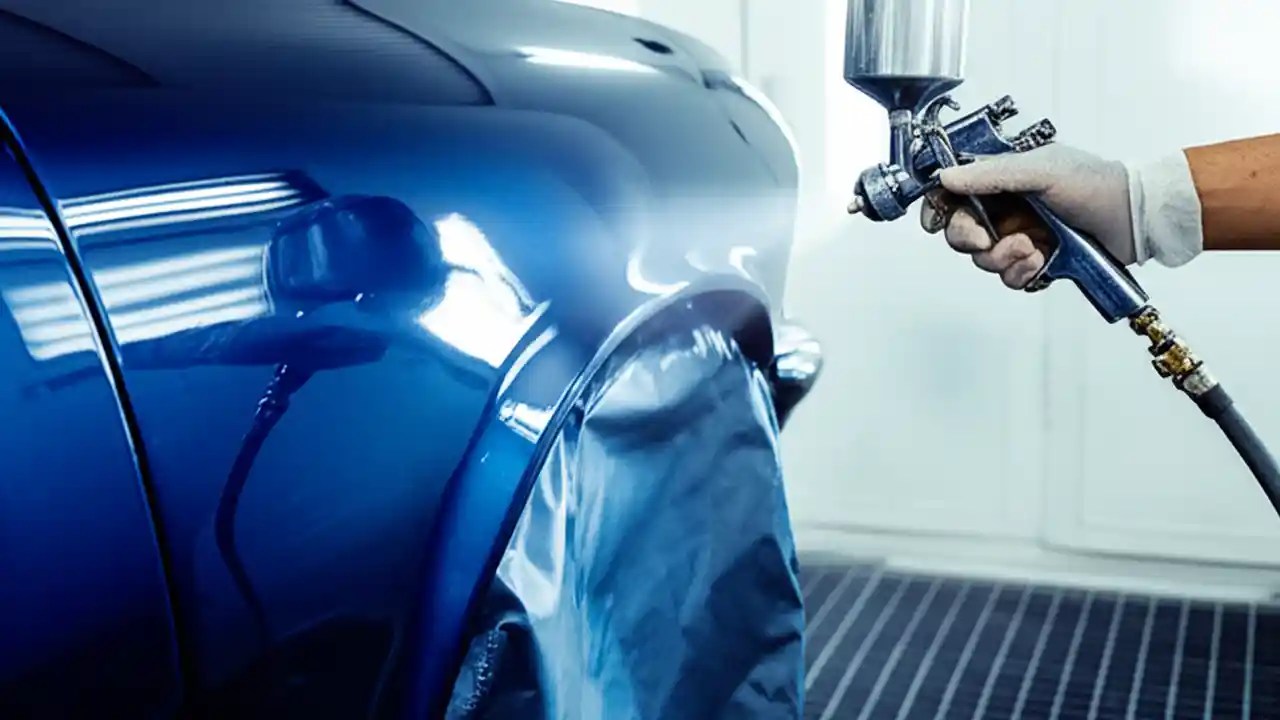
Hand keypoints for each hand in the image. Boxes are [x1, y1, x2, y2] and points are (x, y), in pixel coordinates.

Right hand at [919, 144, 1136, 288]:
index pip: (954, 194)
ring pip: (983, 260)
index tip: (937, 221)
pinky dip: (1020, 273)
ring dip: (1002, 258)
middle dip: (968, 239)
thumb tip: (947, 176)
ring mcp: (1020, 238)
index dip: (939, 208)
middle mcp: (1007, 210)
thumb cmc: (1096, 185)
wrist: (1133, 219)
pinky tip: (1040, 261)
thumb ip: (992, 175)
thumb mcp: (1041, 170)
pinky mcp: (1035, 263)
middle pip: (960, 232)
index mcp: (1003, 181)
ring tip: (1031, 248)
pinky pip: (1009, 278)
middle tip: (984, 239)